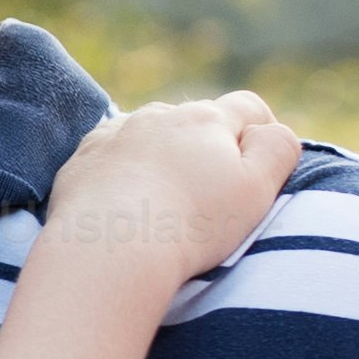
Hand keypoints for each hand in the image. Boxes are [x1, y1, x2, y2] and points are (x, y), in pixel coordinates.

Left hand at [36, 93, 301, 292]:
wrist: (109, 250)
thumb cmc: (192, 224)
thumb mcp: (256, 189)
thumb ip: (276, 150)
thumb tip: (272, 129)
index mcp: (207, 119)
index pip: (247, 107)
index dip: (261, 131)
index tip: (259, 164)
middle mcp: (160, 115)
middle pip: (195, 119)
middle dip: (207, 146)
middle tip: (210, 194)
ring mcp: (116, 134)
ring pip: (149, 133)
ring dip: (162, 155)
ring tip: (164, 200)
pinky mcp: (81, 160)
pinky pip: (109, 154)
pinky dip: (120, 170)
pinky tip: (123, 202)